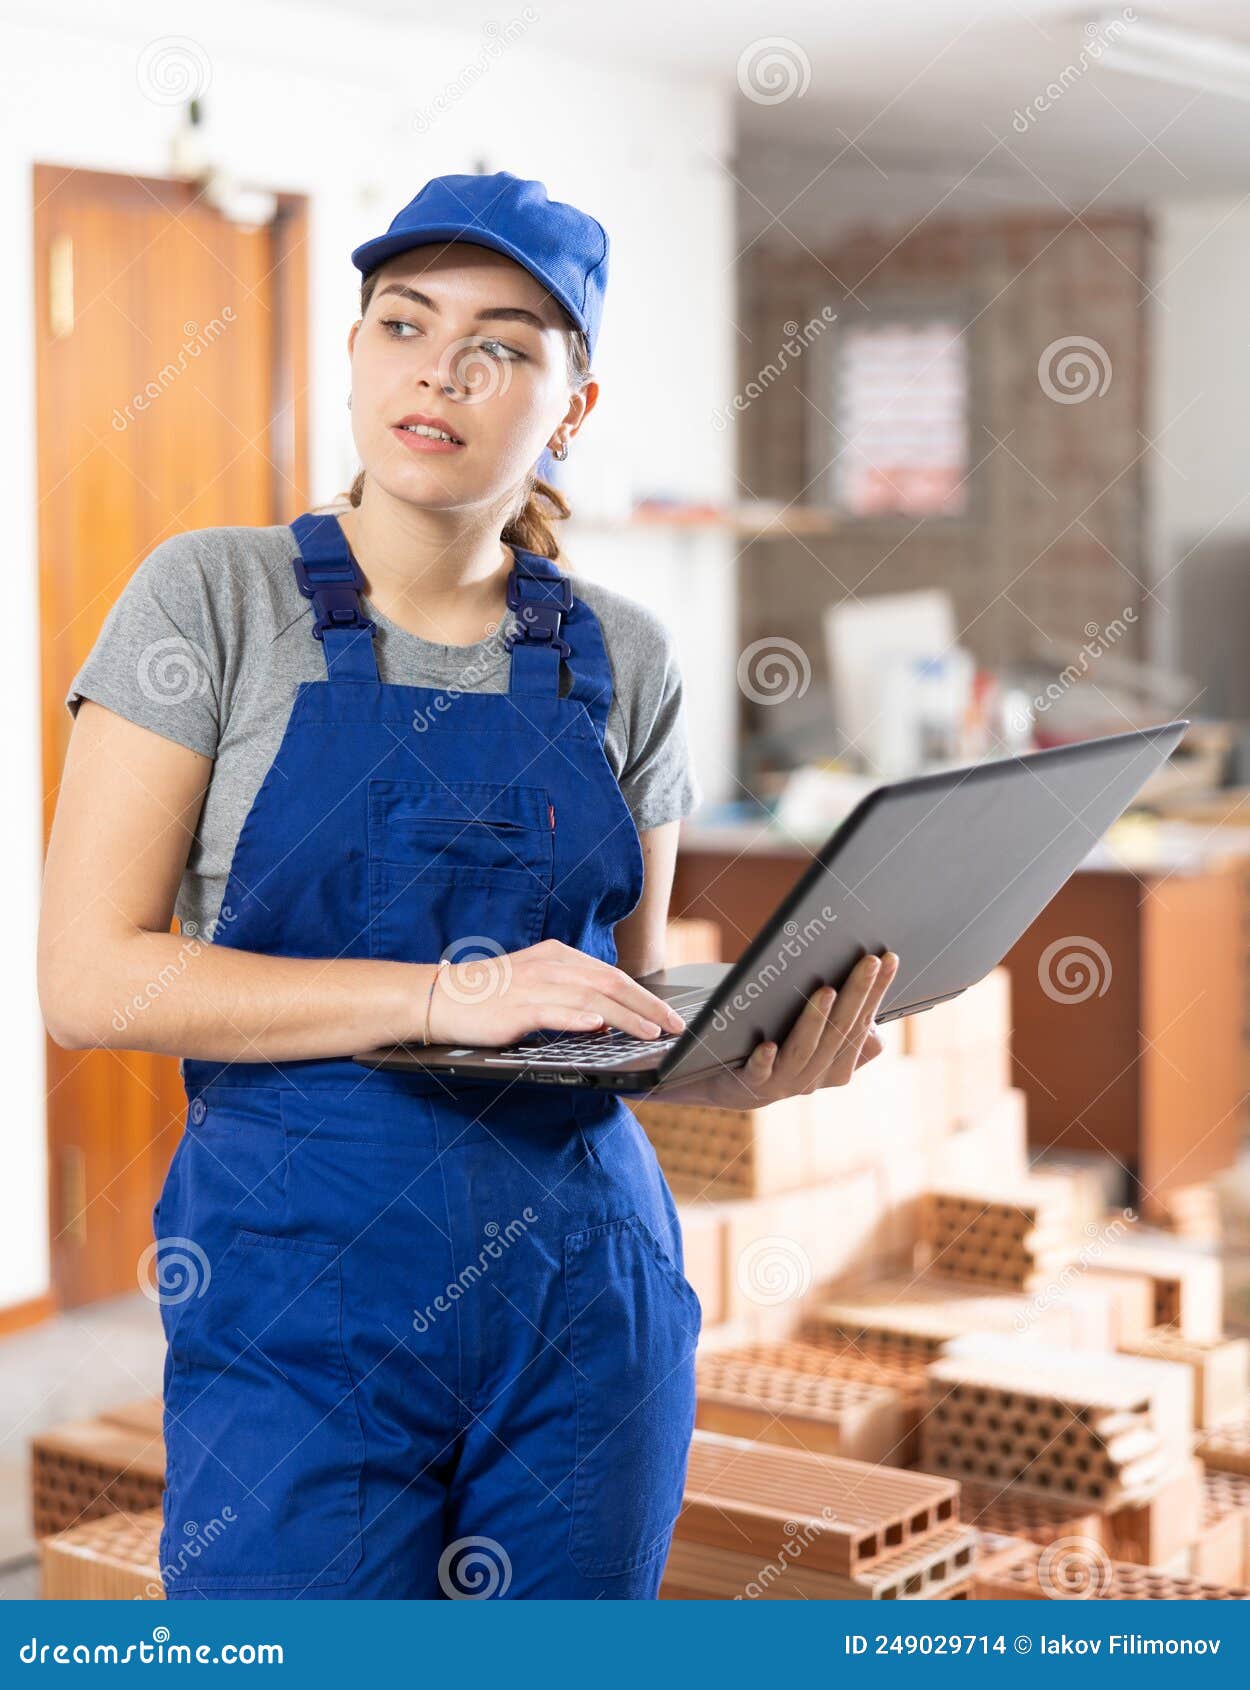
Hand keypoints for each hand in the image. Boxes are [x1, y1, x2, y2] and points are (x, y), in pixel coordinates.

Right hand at [423, 938, 687, 1047]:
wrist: (440, 997)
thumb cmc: (489, 997)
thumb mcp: (536, 987)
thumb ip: (571, 998)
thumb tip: (607, 1020)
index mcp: (558, 957)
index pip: (612, 975)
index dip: (645, 996)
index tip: (669, 1015)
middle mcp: (551, 965)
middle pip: (610, 984)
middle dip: (647, 1006)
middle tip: (674, 1027)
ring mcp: (534, 985)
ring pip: (591, 998)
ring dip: (626, 1016)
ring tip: (650, 1032)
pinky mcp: (516, 1008)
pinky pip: (554, 1011)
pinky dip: (579, 1018)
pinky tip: (599, 1026)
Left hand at [653, 951, 898, 1110]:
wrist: (727, 1083)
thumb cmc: (778, 1046)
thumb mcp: (816, 1037)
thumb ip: (845, 1028)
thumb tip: (877, 1018)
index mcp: (837, 1064)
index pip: (862, 1024)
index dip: (876, 992)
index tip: (888, 958)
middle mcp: (815, 1076)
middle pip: (839, 1034)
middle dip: (856, 995)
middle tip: (867, 962)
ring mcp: (784, 1082)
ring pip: (804, 1051)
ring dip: (815, 1021)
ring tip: (825, 991)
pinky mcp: (750, 1084)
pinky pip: (759, 1073)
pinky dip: (764, 1061)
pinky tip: (767, 1046)